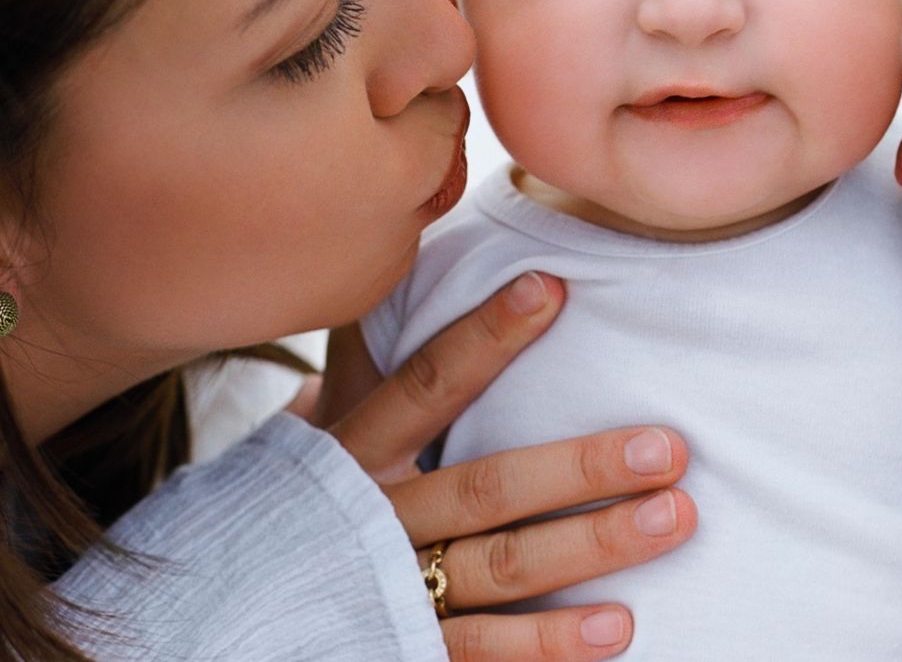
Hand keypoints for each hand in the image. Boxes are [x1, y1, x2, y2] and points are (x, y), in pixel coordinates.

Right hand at [325, 273, 695, 660]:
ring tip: (672, 517)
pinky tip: (617, 625)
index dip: (486, 336)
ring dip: (593, 543)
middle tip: (669, 447)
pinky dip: (550, 641)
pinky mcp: (401, 647)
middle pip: (488, 486)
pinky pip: (483, 647)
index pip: (427, 384)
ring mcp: (388, 589)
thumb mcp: (321, 442)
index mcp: (351, 454)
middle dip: (583, 466)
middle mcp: (374, 518)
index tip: (552, 289)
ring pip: (502, 565)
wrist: (215, 625)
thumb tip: (432, 289)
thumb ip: (379, 386)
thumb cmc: (297, 513)